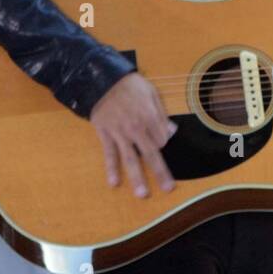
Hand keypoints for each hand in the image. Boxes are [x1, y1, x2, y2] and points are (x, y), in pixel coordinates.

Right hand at [89, 72, 177, 197]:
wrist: (101, 79)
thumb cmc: (129, 84)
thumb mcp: (151, 93)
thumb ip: (161, 114)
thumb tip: (171, 132)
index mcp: (150, 117)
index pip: (162, 140)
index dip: (163, 144)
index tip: (160, 143)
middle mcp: (137, 128)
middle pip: (151, 154)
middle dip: (160, 172)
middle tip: (168, 188)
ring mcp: (120, 133)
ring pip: (131, 159)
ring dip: (137, 178)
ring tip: (142, 194)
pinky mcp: (105, 134)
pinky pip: (109, 154)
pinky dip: (111, 168)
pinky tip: (114, 183)